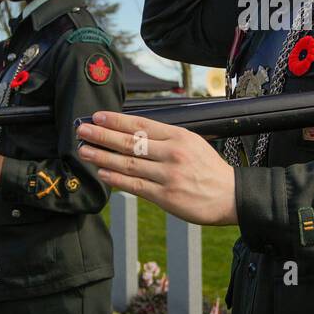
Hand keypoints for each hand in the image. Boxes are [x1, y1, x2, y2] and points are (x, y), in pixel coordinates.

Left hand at [76, 111, 237, 225]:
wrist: (231, 196)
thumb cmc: (209, 169)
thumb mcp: (192, 143)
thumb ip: (166, 139)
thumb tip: (133, 134)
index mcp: (179, 136)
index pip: (141, 125)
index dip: (116, 120)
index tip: (97, 116)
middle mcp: (172, 153)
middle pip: (130, 142)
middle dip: (102, 135)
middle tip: (82, 130)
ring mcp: (168, 176)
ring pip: (128, 164)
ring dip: (103, 157)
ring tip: (85, 151)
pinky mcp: (166, 197)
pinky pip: (135, 186)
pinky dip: (116, 179)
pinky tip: (103, 173)